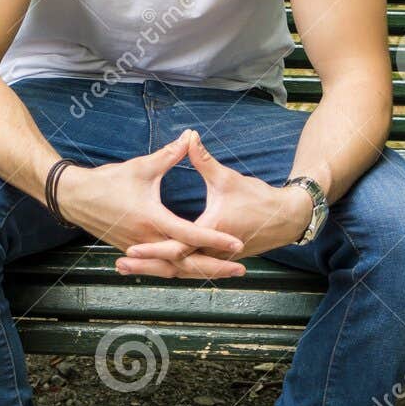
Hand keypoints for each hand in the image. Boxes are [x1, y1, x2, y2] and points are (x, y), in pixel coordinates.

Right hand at [54, 129, 244, 268]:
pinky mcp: (133, 251)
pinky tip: (192, 270)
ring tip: (224, 272)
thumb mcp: (141, 167)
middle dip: (215, 268)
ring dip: (200, 272)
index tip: (238, 244)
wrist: (74, 197)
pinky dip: (180, 271)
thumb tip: (190, 136)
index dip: (216, 239)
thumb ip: (169, 155)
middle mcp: (147, 240)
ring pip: (174, 269)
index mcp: (152, 220)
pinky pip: (161, 267)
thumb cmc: (107, 181)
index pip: (191, 234)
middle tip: (241, 269)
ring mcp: (139, 249)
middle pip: (187, 263)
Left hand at [115, 132, 313, 278]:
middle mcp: (210, 251)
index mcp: (209, 232)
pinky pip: (189, 267)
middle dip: (145, 266)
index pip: (176, 246)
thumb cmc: (257, 199)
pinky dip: (170, 268)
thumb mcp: (226, 178)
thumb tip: (189, 135)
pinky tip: (153, 267)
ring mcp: (214, 258)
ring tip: (127, 268)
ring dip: (154, 269)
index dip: (152, 247)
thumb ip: (203, 159)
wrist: (285, 219)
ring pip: (179, 270)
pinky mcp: (216, 259)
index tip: (130, 247)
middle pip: (172, 264)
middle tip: (119, 264)